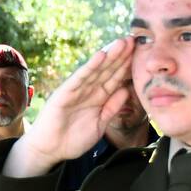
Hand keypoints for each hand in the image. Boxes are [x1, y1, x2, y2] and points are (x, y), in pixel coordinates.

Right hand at [3, 37, 135, 176]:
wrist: (50, 150)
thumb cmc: (73, 139)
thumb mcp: (100, 124)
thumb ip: (112, 108)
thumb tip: (127, 90)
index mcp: (98, 98)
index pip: (115, 79)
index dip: (127, 66)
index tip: (140, 54)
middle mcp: (88, 90)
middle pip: (108, 70)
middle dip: (121, 56)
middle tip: (134, 40)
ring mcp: (77, 90)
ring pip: (96, 70)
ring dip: (109, 56)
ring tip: (122, 42)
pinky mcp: (65, 93)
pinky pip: (80, 78)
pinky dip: (90, 67)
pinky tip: (101, 55)